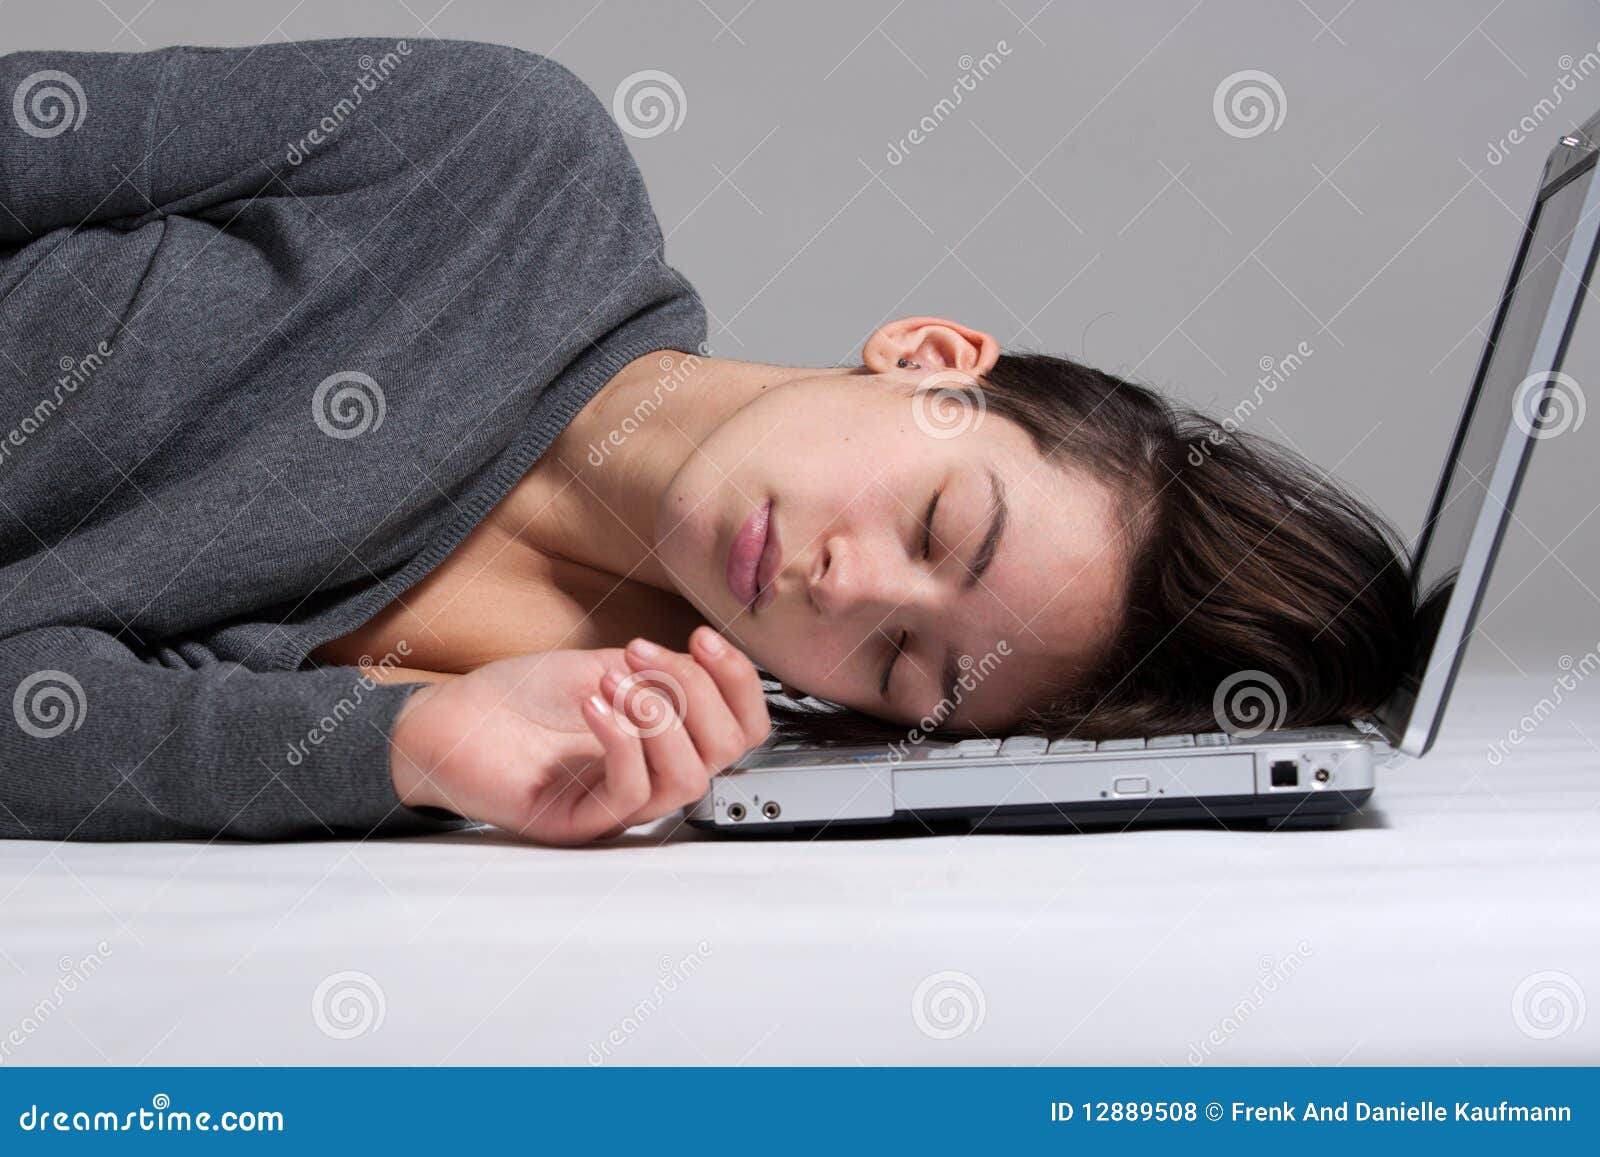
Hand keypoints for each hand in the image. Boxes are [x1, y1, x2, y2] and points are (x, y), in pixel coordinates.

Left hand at [388, 626, 770, 844]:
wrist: (449, 722)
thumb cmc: (520, 699)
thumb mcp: (606, 668)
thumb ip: (661, 673)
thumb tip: (705, 665)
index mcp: (667, 740)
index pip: (740, 728)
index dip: (737, 682)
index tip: (703, 638)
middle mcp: (652, 776)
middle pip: (725, 754)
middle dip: (698, 693)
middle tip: (646, 657)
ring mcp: (618, 804)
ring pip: (686, 780)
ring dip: (659, 718)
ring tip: (615, 680)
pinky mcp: (580, 823)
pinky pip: (629, 794)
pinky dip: (621, 743)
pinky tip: (595, 705)